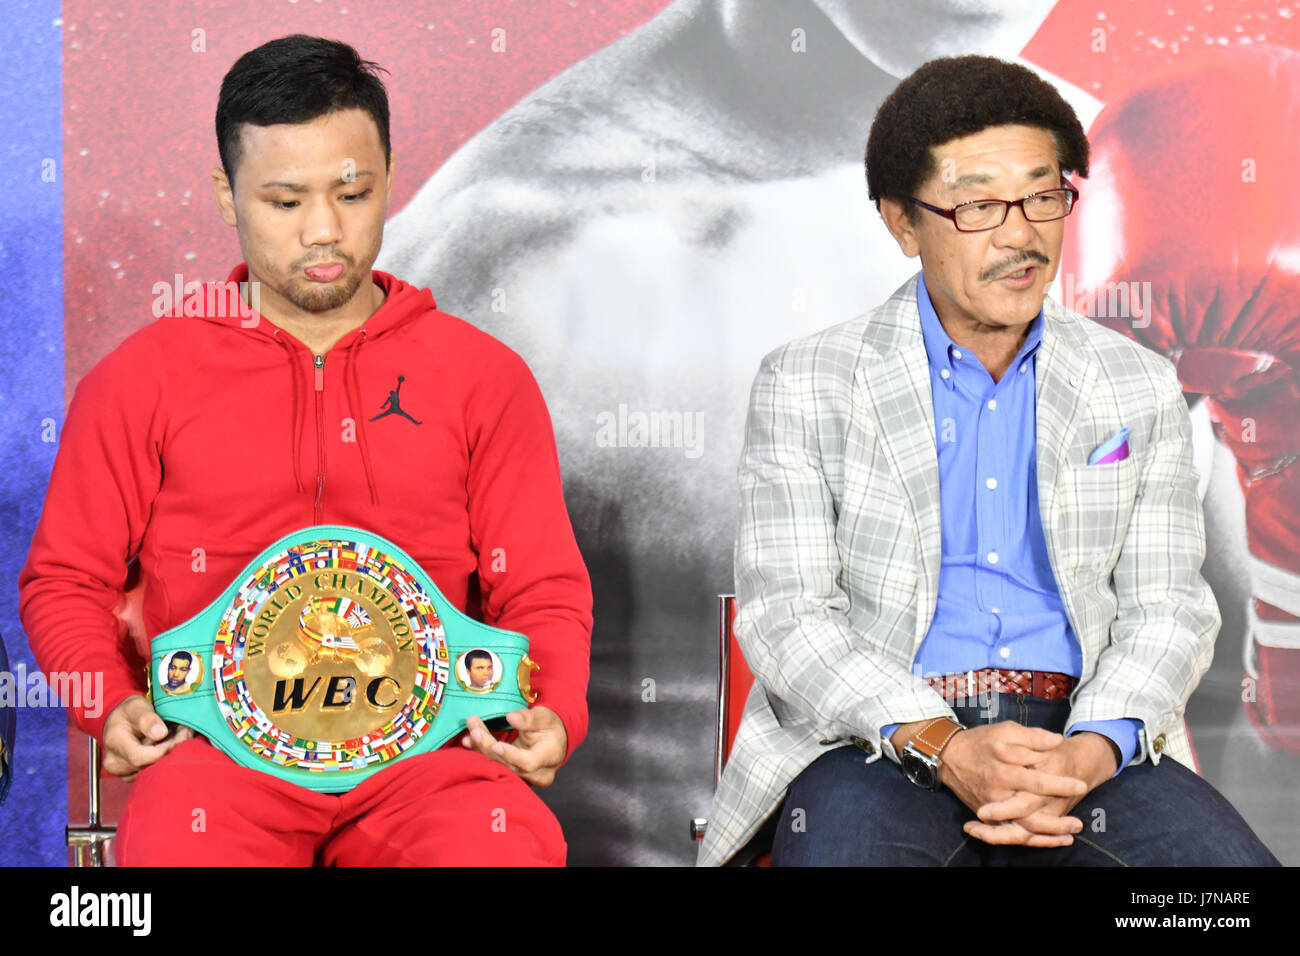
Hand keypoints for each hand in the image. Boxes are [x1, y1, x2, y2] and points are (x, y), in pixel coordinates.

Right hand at [102, 694, 193, 781]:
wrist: (121, 721)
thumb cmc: (129, 711)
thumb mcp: (137, 706)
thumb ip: (147, 719)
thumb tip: (160, 734)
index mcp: (113, 742)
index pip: (139, 758)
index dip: (162, 751)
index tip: (178, 736)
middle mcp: (113, 762)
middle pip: (148, 766)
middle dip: (171, 749)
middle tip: (186, 731)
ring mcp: (121, 771)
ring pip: (152, 771)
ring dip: (170, 754)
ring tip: (179, 735)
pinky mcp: (130, 775)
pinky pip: (151, 773)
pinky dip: (164, 760)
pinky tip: (170, 745)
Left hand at [460, 705, 567, 787]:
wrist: (552, 741)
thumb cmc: (550, 728)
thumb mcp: (545, 717)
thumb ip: (529, 718)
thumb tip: (511, 717)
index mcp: (548, 757)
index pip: (529, 762)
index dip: (512, 756)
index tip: (497, 745)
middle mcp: (536, 773)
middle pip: (508, 764)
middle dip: (489, 746)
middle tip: (475, 729)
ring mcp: (523, 778)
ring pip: (498, 766)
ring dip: (481, 749)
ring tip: (470, 732)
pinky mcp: (511, 775)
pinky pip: (494, 766)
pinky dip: (480, 753)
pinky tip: (469, 741)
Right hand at [966, 731, 1118, 845]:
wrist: (950, 757)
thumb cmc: (981, 741)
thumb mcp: (1005, 730)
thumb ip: (1032, 736)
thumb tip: (1057, 740)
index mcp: (1002, 771)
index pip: (1035, 782)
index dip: (1059, 784)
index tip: (1081, 785)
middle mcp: (996, 794)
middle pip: (1029, 814)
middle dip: (1055, 822)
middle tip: (1079, 824)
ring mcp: (991, 809)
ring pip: (1020, 829)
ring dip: (1046, 836)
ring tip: (1070, 836)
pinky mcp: (988, 816)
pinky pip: (1011, 833)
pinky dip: (1032, 839)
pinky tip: (1053, 839)